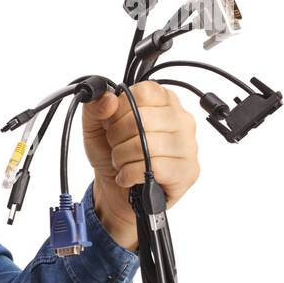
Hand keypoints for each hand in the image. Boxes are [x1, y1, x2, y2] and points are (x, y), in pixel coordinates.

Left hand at [81, 80, 199, 250]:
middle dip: (117, 137)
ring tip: (122, 162)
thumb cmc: (111, 153)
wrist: (114, 189)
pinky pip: (154, 168)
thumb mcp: (95, 127)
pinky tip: (129, 176)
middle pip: (143, 119)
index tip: (114, 123)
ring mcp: (188, 145)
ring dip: (123, 157)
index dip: (120, 110)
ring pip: (148, 145)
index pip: (143, 93)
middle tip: (116, 146)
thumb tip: (108, 98)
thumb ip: (95, 107)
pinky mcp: (188, 171)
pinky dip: (131, 174)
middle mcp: (181, 119)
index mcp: (163, 101)